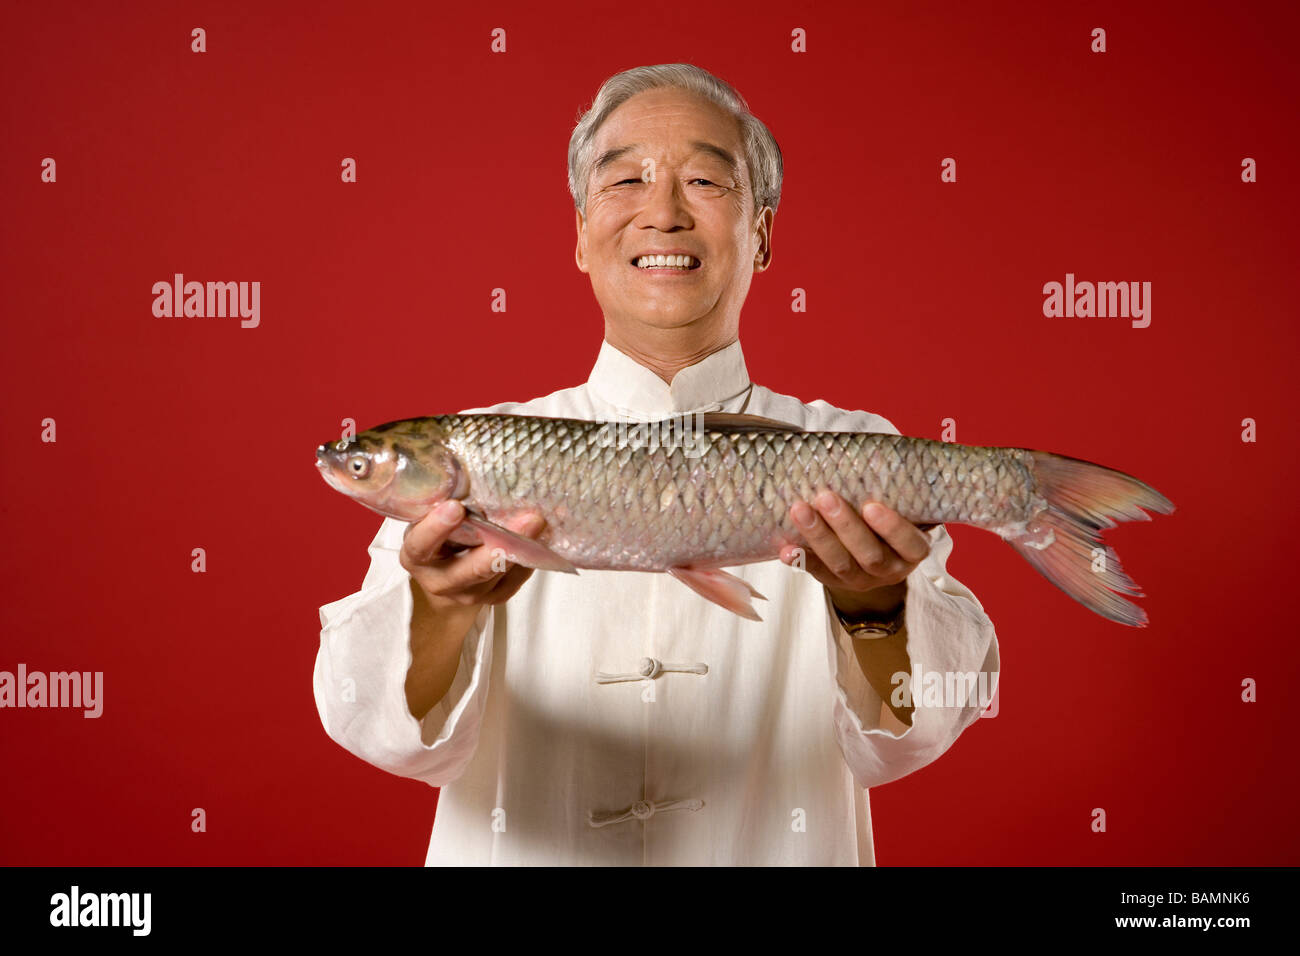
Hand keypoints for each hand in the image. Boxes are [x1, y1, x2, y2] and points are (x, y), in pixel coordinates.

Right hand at [400, 500, 545, 610]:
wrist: (444, 576)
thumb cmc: (437, 537)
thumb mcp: (428, 519)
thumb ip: (443, 504)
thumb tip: (476, 470)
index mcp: (417, 556)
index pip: (422, 544)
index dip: (437, 528)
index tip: (455, 507)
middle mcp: (442, 581)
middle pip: (473, 569)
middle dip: (501, 546)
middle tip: (530, 520)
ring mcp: (471, 593)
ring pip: (500, 573)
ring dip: (523, 547)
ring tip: (541, 522)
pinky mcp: (495, 597)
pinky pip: (516, 578)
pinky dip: (529, 557)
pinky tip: (540, 537)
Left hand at [779, 492, 933, 616]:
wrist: (875, 556)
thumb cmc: (886, 521)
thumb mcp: (900, 509)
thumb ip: (889, 492)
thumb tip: (865, 454)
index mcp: (913, 549)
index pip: (909, 543)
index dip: (892, 528)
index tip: (871, 506)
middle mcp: (891, 569)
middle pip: (870, 554)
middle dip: (845, 525)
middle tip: (826, 497)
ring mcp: (863, 579)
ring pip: (841, 564)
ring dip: (818, 537)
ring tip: (799, 511)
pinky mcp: (836, 582)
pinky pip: (817, 572)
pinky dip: (801, 559)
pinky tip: (785, 548)